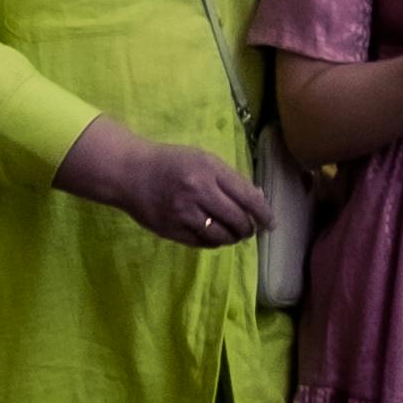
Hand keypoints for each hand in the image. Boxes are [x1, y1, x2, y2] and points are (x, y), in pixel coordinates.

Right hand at [58, 116, 263, 245]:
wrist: (131, 173)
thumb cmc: (171, 162)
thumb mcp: (204, 159)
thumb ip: (231, 178)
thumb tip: (258, 198)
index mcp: (210, 170)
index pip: (247, 197)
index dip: (264, 213)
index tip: (271, 223)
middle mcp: (199, 192)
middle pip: (237, 220)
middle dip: (249, 229)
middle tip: (251, 229)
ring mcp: (184, 214)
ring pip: (220, 237)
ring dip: (232, 238)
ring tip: (234, 234)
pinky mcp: (172, 231)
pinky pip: (202, 243)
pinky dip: (214, 242)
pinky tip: (215, 236)